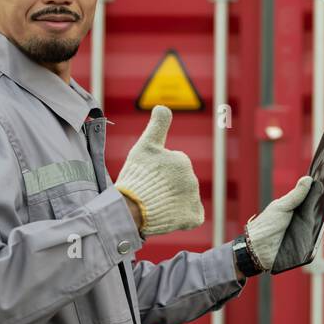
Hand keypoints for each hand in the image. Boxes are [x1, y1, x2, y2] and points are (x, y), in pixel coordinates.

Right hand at [114, 106, 203, 236]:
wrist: (131, 209)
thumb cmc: (136, 176)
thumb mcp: (144, 146)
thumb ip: (158, 125)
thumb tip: (162, 106)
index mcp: (182, 160)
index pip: (173, 166)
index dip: (158, 173)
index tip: (147, 177)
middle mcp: (192, 179)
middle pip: (178, 183)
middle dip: (166, 187)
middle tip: (149, 191)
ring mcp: (193, 199)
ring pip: (183, 199)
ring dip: (172, 202)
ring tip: (154, 204)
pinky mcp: (192, 217)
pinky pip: (192, 216)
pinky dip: (183, 217)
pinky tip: (168, 215)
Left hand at [244, 176, 312, 271]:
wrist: (258, 248)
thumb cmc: (266, 226)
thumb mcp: (281, 207)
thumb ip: (296, 195)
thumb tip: (309, 179)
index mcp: (296, 208)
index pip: (311, 197)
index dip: (319, 189)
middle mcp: (302, 220)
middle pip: (318, 208)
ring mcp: (306, 233)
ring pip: (319, 222)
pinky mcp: (308, 246)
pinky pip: (318, 238)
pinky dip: (320, 230)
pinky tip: (322, 219)